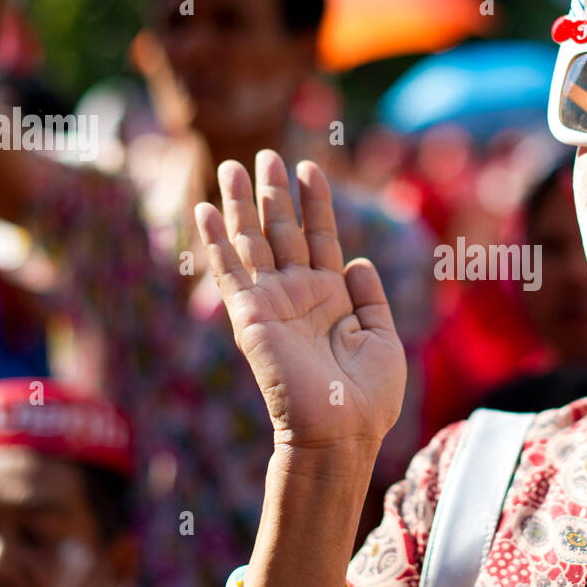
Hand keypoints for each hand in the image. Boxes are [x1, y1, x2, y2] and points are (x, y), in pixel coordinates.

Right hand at [194, 151, 406, 455]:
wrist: (341, 432)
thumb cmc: (368, 398)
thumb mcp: (383, 338)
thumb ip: (371, 297)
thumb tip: (359, 261)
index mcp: (333, 298)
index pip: (321, 238)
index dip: (315, 204)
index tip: (310, 168)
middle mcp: (299, 295)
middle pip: (283, 232)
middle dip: (274, 193)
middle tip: (265, 153)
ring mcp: (272, 304)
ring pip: (253, 243)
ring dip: (241, 205)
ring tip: (232, 166)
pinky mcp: (250, 317)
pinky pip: (229, 272)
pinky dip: (216, 241)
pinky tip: (204, 210)